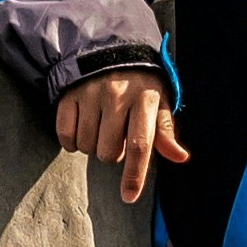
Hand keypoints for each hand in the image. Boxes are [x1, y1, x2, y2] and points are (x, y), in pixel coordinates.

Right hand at [58, 72, 180, 200]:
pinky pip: (65, 135)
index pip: (139, 145)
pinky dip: (72, 140)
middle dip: (113, 152)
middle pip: (109, 152)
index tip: (129, 196)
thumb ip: (166, 132)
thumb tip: (180, 156)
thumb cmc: (140, 84)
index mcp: (144, 100)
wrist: (110, 49)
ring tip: (101, 126)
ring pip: (87, 145)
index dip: (134, 175)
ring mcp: (90, 94)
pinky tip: (83, 127)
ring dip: (93, 145)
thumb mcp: (158, 103)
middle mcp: (116, 96)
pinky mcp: (69, 94)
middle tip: (117, 134)